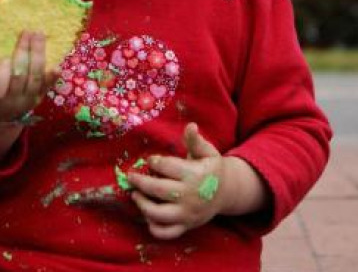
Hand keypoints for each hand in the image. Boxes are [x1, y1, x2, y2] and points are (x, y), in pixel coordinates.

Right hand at [0, 30, 54, 123]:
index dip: (1, 73)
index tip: (3, 57)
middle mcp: (11, 102)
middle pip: (20, 77)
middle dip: (24, 53)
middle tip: (27, 32)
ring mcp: (27, 101)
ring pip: (35, 79)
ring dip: (38, 55)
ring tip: (39, 35)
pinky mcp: (39, 98)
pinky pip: (47, 86)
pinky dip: (52, 76)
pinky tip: (57, 65)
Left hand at [128, 123, 266, 239]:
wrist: (227, 193)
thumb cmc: (212, 169)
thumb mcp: (208, 152)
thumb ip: (196, 140)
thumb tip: (191, 125)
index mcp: (196, 175)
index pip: (169, 167)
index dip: (155, 162)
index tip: (150, 160)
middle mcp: (191, 196)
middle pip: (160, 190)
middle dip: (141, 182)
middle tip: (131, 176)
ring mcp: (188, 214)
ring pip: (159, 214)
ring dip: (143, 205)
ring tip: (136, 195)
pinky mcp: (186, 226)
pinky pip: (166, 233)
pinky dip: (154, 228)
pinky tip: (147, 215)